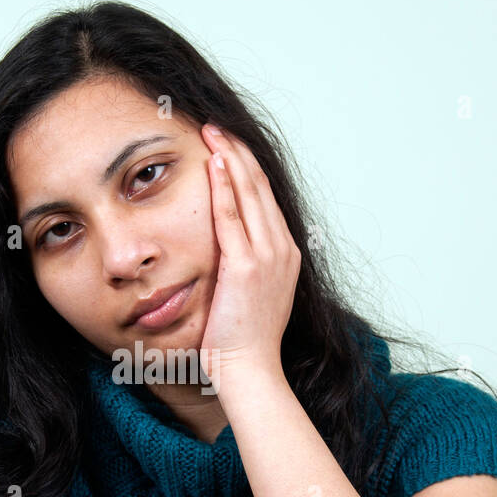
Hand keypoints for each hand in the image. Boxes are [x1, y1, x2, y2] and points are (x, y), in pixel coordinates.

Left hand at [199, 123, 299, 391]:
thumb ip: (242, 268)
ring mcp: (267, 256)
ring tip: (212, 133)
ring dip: (229, 159)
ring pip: (249, 194)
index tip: (227, 146)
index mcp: (285, 254)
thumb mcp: (249, 296)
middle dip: (237, 153)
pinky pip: (233, 218)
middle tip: (216, 127)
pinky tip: (214, 164)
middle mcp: (282, 249)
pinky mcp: (247, 267)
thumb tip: (225, 254)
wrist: (250, 369)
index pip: (265, 199)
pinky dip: (224, 188)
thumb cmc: (243, 341)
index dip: (246, 168)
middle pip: (260, 188)